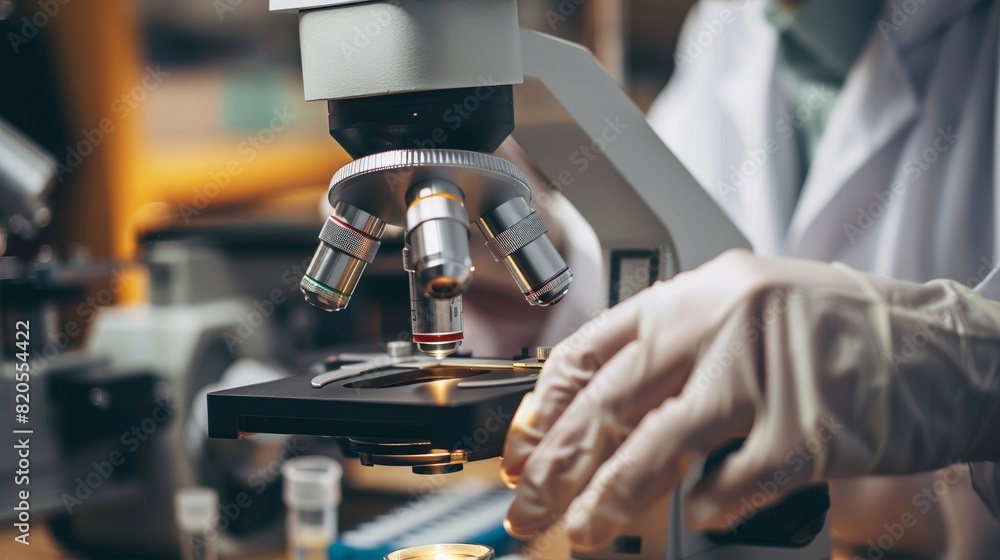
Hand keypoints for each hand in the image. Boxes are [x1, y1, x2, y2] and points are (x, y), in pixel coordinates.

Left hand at [500, 250, 999, 548]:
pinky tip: (701, 515)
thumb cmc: (843, 331)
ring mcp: (762, 376)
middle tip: (527, 503)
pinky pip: (730, 484)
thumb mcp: (748, 311)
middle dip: (555, 462)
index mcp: (700, 291)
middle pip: (609, 402)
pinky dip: (708, 507)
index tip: (522, 442)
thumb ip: (679, 346)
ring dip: (606, 498)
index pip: (592, 345)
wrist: (944, 345)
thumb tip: (606, 404)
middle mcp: (721, 324)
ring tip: (577, 531)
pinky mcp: (803, 432)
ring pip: (653, 445)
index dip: (544, 402)